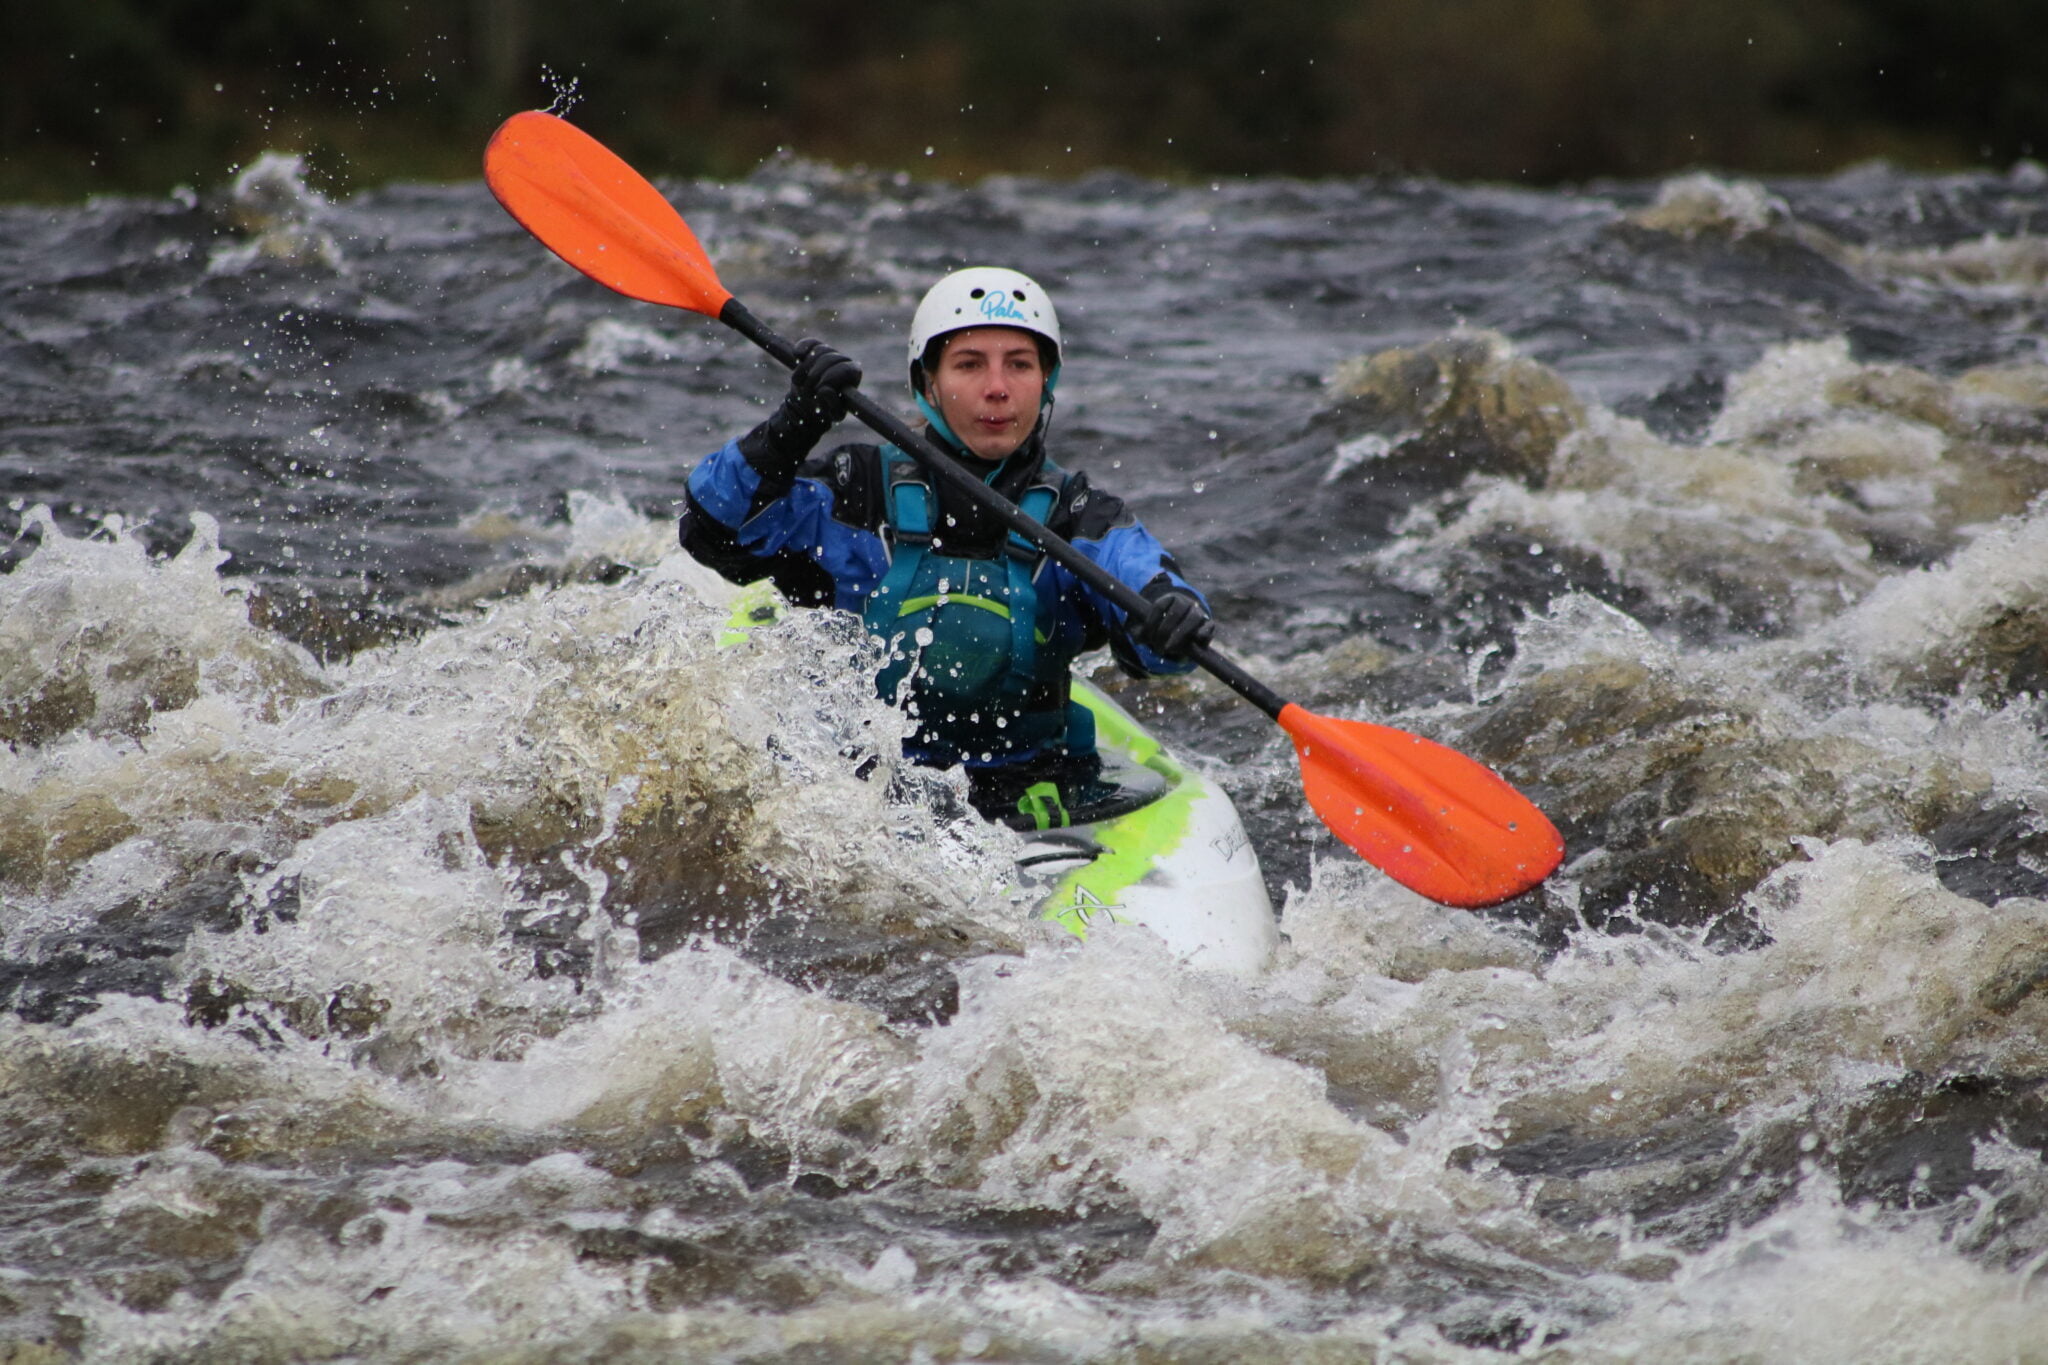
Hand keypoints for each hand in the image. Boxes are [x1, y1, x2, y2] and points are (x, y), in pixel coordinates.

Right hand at [758, 339, 862, 462]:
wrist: (809, 404)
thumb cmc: (826, 410)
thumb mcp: (832, 413)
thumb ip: (832, 405)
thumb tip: (825, 391)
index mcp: (853, 374)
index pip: (845, 368)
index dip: (830, 377)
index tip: (818, 390)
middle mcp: (843, 360)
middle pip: (829, 359)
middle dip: (814, 376)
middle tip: (806, 392)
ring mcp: (829, 352)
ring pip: (818, 351)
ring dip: (804, 368)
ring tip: (799, 383)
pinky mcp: (815, 348)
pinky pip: (810, 343)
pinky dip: (803, 347)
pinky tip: (797, 355)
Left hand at [1137, 584, 1213, 658]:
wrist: (1183, 629)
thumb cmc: (1162, 628)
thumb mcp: (1149, 629)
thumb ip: (1140, 633)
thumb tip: (1137, 639)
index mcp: (1170, 599)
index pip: (1159, 606)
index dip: (1150, 622)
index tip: (1145, 638)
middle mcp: (1185, 603)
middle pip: (1175, 612)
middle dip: (1163, 632)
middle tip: (1157, 647)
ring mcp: (1198, 613)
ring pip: (1192, 619)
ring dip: (1179, 635)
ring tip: (1168, 648)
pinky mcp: (1209, 625)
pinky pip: (1209, 627)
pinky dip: (1203, 634)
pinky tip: (1194, 642)